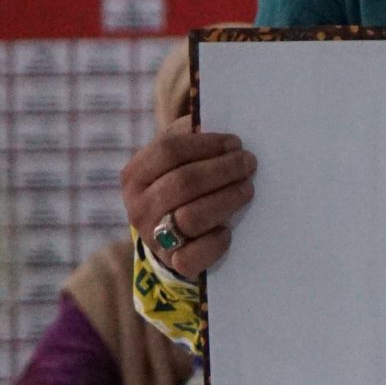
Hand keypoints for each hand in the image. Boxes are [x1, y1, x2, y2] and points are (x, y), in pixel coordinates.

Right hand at [120, 116, 255, 278]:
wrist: (170, 235)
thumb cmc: (181, 184)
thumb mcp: (178, 158)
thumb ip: (189, 136)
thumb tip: (208, 120)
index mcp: (136, 175)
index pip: (169, 151)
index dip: (207, 144)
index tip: (235, 143)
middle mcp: (139, 207)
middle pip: (184, 182)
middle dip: (223, 170)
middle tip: (249, 163)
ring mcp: (154, 237)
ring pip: (192, 217)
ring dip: (227, 199)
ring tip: (247, 189)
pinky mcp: (173, 263)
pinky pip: (194, 256)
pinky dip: (216, 243)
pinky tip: (228, 229)